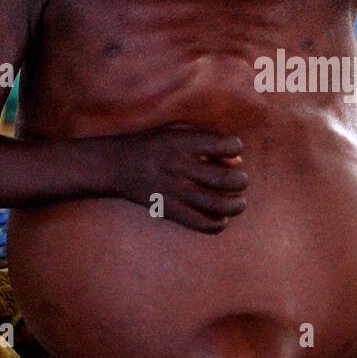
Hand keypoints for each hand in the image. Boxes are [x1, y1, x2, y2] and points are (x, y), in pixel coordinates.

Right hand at [107, 126, 247, 233]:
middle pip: (226, 180)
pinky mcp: (168, 210)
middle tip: (240, 181)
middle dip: (241, 181)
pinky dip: (217, 224)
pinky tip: (220, 218)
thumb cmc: (153, 145)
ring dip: (236, 206)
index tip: (232, 149)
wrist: (115, 165)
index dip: (235, 146)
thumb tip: (239, 161)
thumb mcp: (176, 133)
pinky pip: (201, 223)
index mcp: (182, 142)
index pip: (224, 145)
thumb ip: (207, 142)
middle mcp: (179, 166)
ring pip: (218, 205)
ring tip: (238, 203)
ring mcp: (173, 191)